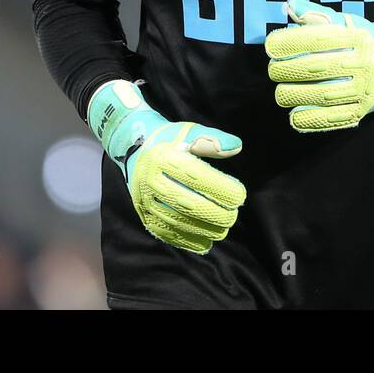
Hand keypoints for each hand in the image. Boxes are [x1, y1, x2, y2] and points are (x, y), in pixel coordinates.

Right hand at [88, 79, 245, 253]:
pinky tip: (207, 239)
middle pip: (189, 205)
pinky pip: (169, 235)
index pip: (197, 178)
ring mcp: (146, 202)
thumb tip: (237, 147)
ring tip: (223, 225)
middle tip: (234, 213)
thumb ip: (212, 140)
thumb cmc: (168, 140)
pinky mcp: (145, 216)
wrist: (134, 148)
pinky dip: (190, 240)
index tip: (239, 194)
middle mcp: (151, 181)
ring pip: (180, 223)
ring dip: (207, 229)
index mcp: (162, 158)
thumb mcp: (189, 132)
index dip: (221, 189)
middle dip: (217, 214)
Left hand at [264, 0, 373, 132]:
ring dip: (291, 95)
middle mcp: (362, 64)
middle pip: (313, 69)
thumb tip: (289, 6)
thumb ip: (316, 15)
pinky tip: (295, 113)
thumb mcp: (346, 22)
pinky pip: (327, 119)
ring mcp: (362, 91)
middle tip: (274, 70)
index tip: (270, 47)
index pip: (317, 40)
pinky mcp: (359, 112)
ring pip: (317, 96)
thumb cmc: (363, 41)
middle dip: (285, 70)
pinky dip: (306, 118)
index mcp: (357, 38)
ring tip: (282, 91)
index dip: (289, 43)